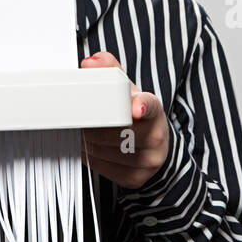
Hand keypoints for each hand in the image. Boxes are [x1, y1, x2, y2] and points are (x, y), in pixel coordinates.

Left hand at [79, 51, 167, 189]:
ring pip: (102, 149)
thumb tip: (90, 63)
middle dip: (93, 123)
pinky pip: (100, 167)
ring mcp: (148, 160)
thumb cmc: (137, 114)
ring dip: (87, 140)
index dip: (142, 106)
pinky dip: (90, 156)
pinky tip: (93, 147)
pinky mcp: (136, 178)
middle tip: (85, 117)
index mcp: (154, 110)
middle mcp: (156, 136)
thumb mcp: (128, 89)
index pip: (150, 106)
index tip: (136, 108)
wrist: (154, 145)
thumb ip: (110, 70)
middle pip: (114, 130)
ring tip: (90, 131)